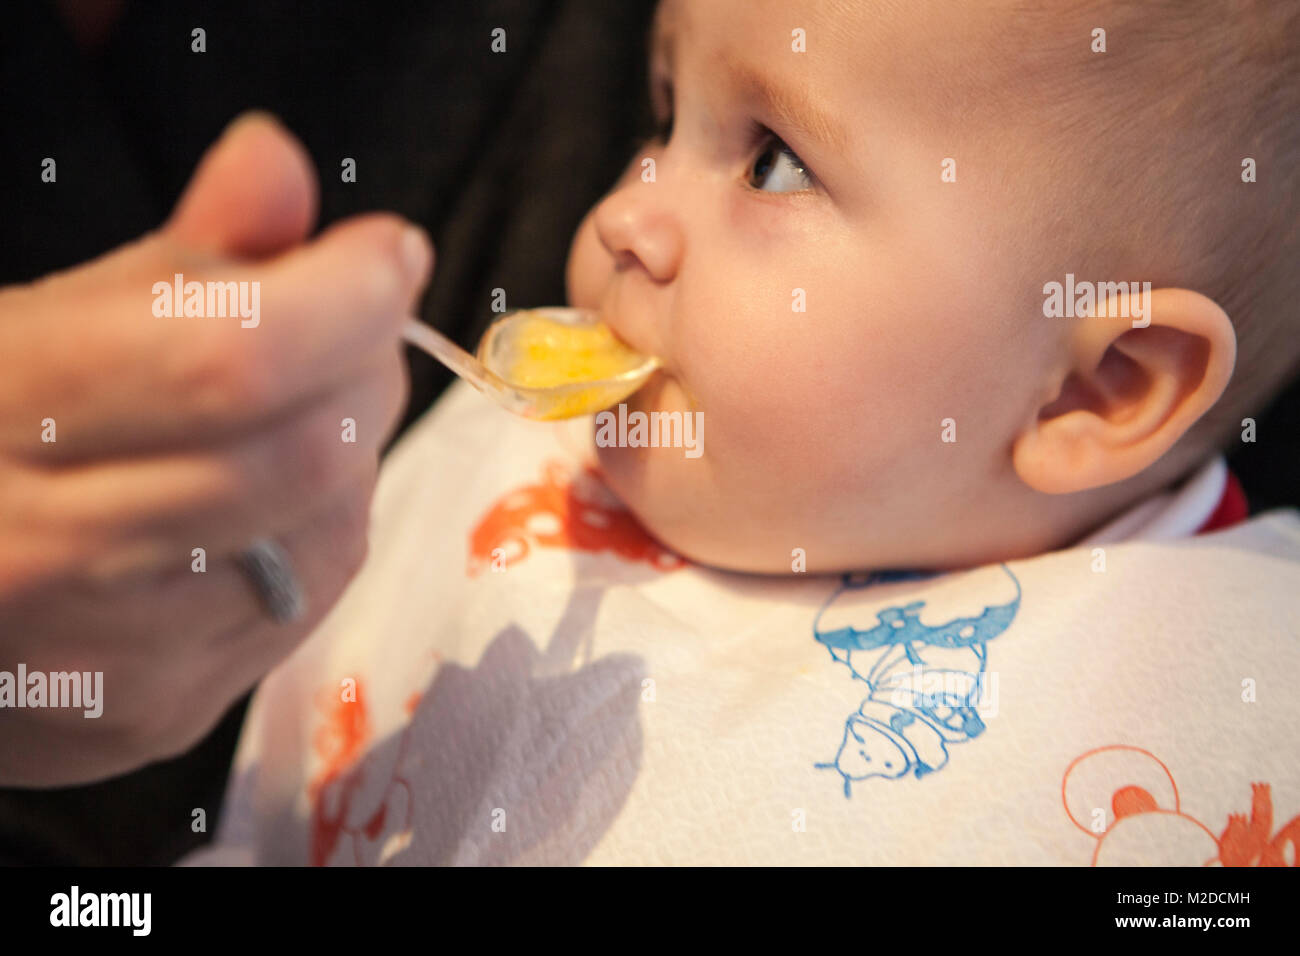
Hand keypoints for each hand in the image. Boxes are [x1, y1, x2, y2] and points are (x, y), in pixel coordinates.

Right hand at [0, 113, 430, 785]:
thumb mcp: (39, 321)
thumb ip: (174, 253)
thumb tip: (279, 159)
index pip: (232, 358)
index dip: (346, 296)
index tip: (388, 251)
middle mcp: (43, 553)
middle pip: (302, 453)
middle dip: (366, 366)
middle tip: (348, 326)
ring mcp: (108, 656)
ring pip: (329, 528)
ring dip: (353, 447)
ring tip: (302, 408)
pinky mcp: (157, 714)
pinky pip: (311, 600)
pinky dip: (327, 521)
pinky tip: (280, 495)